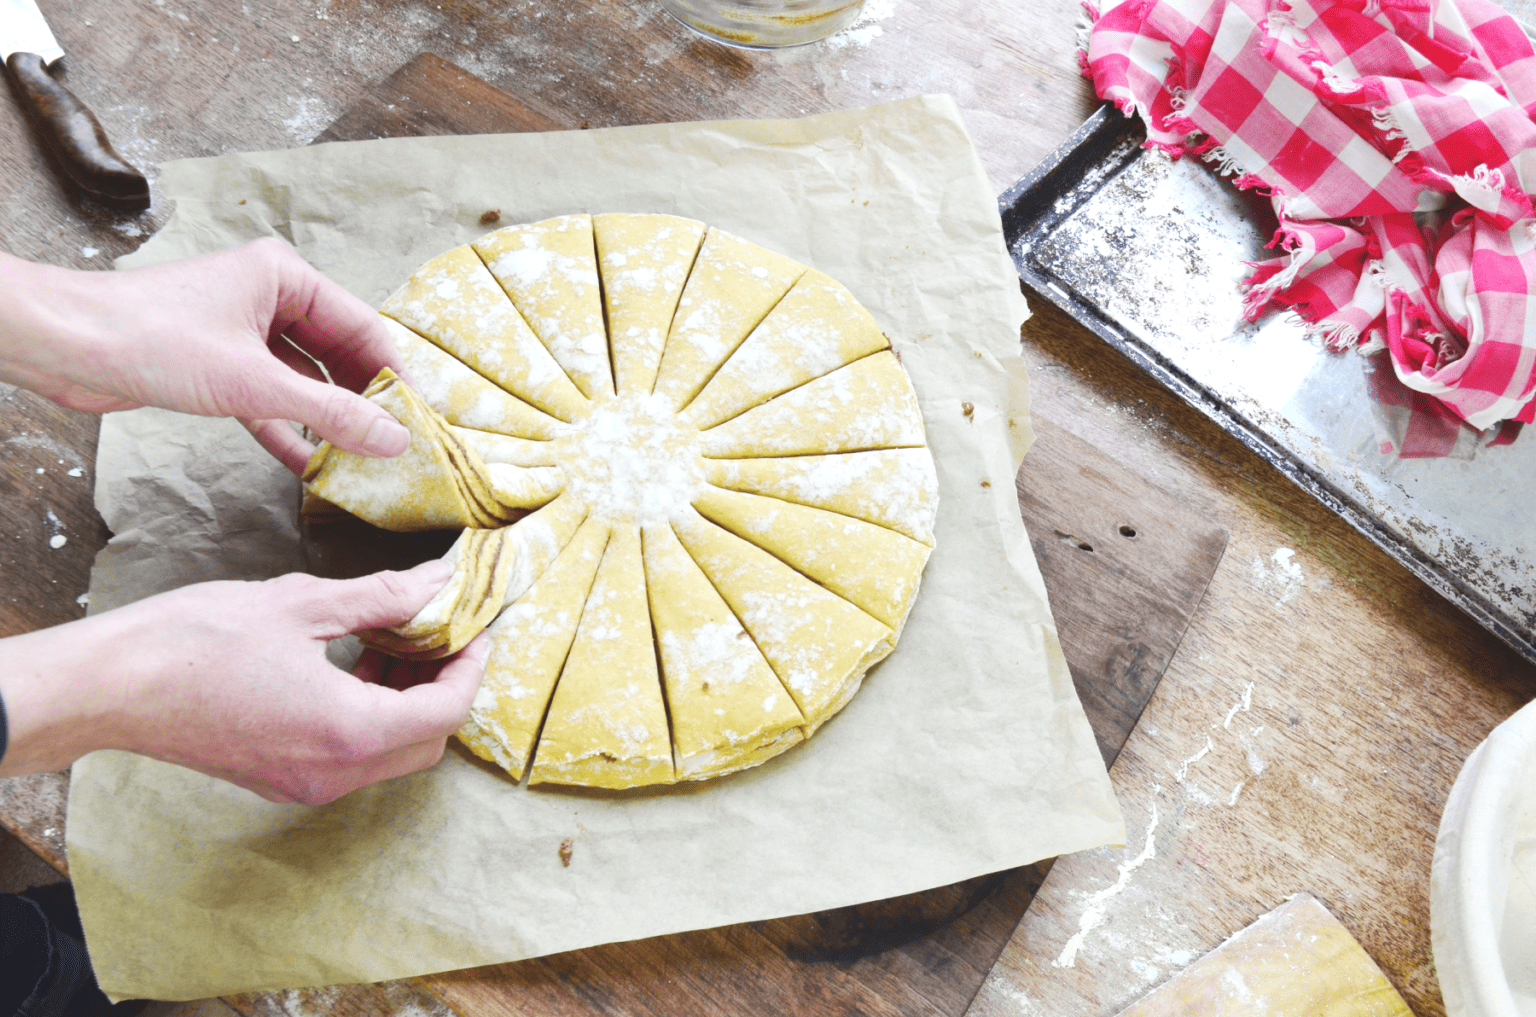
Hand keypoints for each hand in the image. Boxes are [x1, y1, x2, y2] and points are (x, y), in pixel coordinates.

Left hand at [0, 239, 410, 474]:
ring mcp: (243, 331)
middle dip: (365, 400)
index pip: (363, 327)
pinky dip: (289, 428)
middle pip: (339, 353)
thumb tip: (393, 439)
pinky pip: (271, 398)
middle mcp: (269, 297)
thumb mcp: (254, 383)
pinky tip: (311, 464)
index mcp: (285, 277)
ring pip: (306, 379)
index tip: (420, 416)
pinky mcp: (219, 364)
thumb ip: (330, 413)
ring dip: (328, 419)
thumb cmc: (151, 339)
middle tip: (395, 444)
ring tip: (361, 459)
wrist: (64, 346)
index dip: (395, 374)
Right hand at [0, 560, 485, 804]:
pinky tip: (359, 661)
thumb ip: (380, 598)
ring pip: (391, 753)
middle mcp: (334, 772)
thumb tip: (436, 583)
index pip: (446, 711)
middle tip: (442, 633)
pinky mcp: (281, 779)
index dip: (471, 667)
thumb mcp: (301, 605)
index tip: (476, 627)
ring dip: (408, 700)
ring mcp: (305, 784)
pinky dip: (372, 714)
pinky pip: (353, 756)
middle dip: (445, 686)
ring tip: (399, 638)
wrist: (112, 685)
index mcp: (348, 731)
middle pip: (427, 741)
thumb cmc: (197, 640)